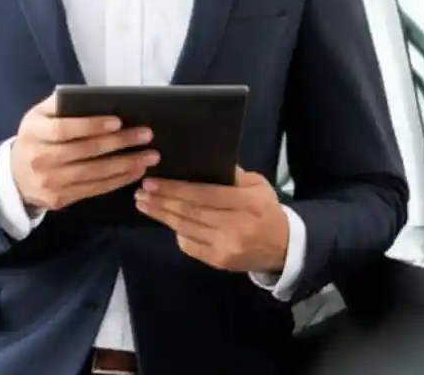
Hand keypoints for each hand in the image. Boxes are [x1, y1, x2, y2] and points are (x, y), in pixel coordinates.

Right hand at [10, 92, 160, 210]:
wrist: (15, 176)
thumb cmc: (37, 138)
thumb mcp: (39, 116)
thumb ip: (61, 104)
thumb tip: (95, 98)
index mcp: (34, 132)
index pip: (64, 129)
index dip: (91, 126)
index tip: (118, 121)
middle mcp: (39, 159)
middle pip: (83, 152)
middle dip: (118, 143)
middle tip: (145, 135)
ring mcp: (49, 182)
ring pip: (92, 174)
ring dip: (125, 165)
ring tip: (149, 156)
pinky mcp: (60, 199)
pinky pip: (94, 189)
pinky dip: (118, 180)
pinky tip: (136, 171)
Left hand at [135, 167, 289, 272]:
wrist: (282, 247)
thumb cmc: (266, 209)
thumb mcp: (257, 185)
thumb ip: (231, 175)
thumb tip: (199, 163)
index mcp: (248, 203)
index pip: (205, 195)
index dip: (176, 189)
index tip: (152, 182)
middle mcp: (236, 226)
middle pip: (191, 212)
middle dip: (162, 201)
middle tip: (141, 192)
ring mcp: (226, 247)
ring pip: (186, 229)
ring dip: (162, 216)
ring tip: (144, 204)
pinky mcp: (219, 261)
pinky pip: (190, 245)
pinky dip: (177, 232)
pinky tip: (166, 221)